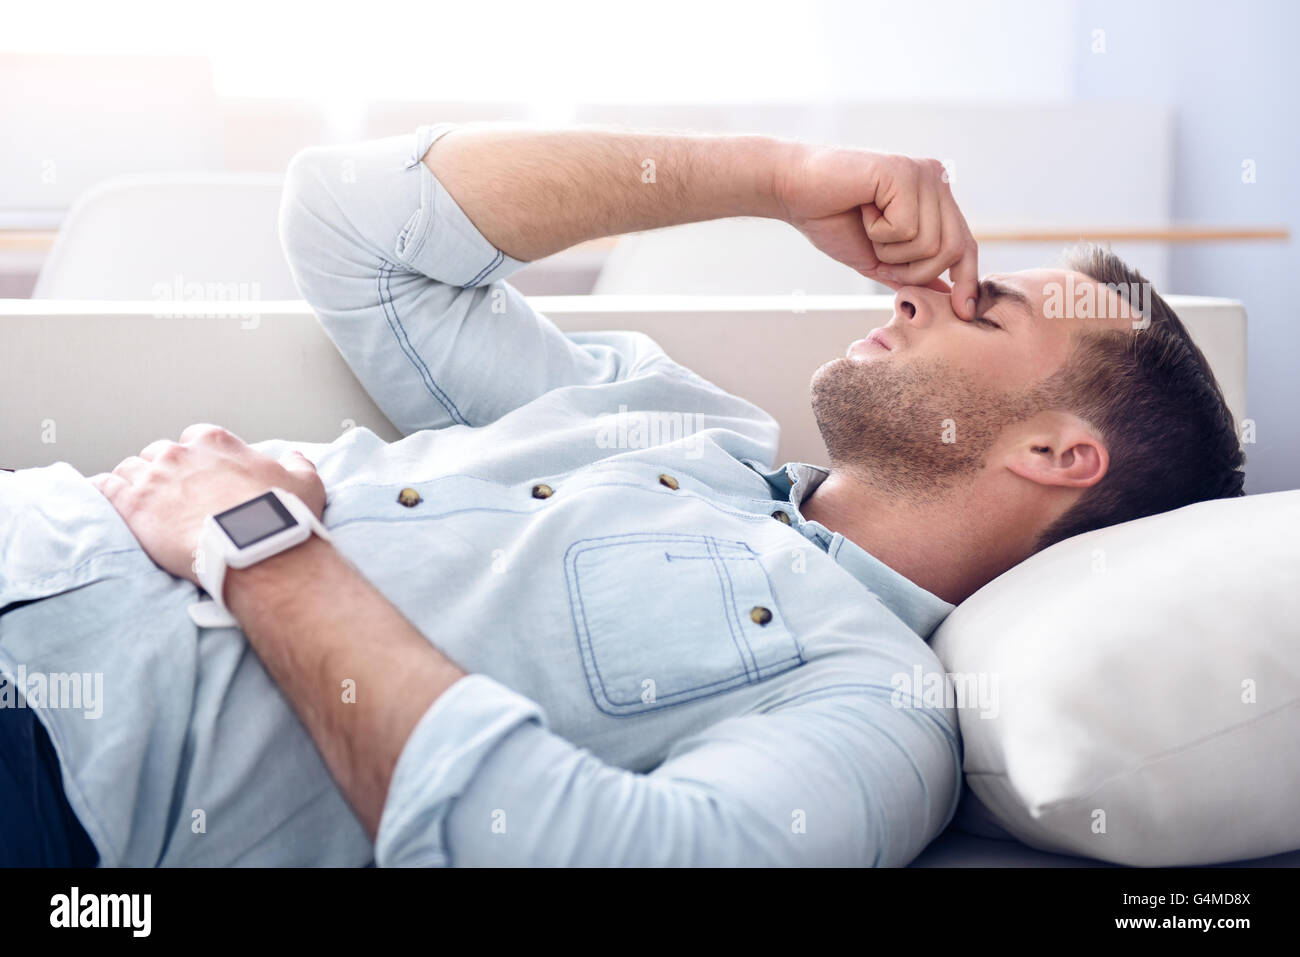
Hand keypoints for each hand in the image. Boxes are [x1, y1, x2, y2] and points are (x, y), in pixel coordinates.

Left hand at [89, 424, 325, 583]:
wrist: (253, 547)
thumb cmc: (279, 517)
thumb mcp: (306, 483)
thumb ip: (298, 465)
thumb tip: (296, 458)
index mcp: (217, 442)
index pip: (195, 439)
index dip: (197, 459)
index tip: (202, 476)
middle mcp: (180, 452)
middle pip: (159, 453)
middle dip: (165, 471)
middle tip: (174, 497)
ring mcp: (152, 476)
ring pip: (130, 469)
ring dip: (136, 484)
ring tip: (145, 506)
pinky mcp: (130, 503)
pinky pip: (103, 488)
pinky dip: (104, 492)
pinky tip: (108, 501)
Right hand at [774, 144, 978, 317]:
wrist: (792, 190)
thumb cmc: (830, 219)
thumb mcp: (878, 258)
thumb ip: (911, 274)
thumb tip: (947, 297)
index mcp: (934, 198)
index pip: (965, 244)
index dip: (966, 280)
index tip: (963, 312)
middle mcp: (936, 181)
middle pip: (954, 249)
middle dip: (915, 270)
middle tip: (880, 252)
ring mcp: (923, 174)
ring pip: (931, 244)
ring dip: (891, 251)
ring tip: (867, 226)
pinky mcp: (904, 172)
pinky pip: (907, 229)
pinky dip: (879, 233)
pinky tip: (863, 212)